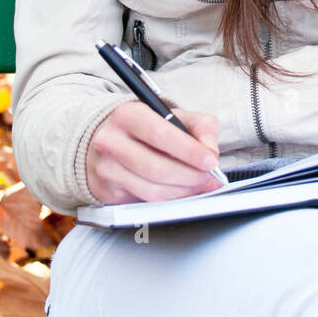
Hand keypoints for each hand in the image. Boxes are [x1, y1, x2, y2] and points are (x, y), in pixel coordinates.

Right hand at [86, 100, 224, 204]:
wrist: (109, 138)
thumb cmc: (145, 128)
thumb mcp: (174, 115)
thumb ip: (200, 125)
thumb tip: (210, 149)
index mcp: (127, 115)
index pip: (159, 134)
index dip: (189, 151)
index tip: (210, 160)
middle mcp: (111, 141)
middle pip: (157, 168)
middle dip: (191, 176)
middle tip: (208, 176)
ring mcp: (106, 168)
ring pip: (152, 190)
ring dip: (183, 191)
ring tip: (198, 184)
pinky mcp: (107, 191)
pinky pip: (146, 201)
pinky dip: (171, 199)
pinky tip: (181, 190)